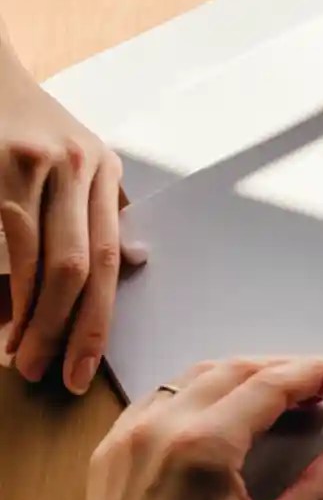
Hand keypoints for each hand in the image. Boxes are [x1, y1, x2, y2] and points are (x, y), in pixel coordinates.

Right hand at [0, 38, 145, 393]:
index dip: (97, 321)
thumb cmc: (27, 126)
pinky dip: (0, 287)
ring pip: (37, 261)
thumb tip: (133, 262)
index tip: (83, 369)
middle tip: (44, 373)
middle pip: (78, 269)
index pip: (108, 261)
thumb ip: (102, 209)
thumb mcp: (79, 157)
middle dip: (62, 330)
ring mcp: (32, 164)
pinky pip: (3, 243)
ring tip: (15, 354)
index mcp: (105, 170)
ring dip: (25, 317)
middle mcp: (77, 166)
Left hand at [0, 356, 322, 499]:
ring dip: (247, 377)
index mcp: (199, 448)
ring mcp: (128, 440)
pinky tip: (227, 415)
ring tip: (289, 399)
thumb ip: (318, 495)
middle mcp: (157, 431)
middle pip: (234, 370)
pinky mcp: (111, 456)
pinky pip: (163, 399)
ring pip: (195, 377)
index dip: (317, 375)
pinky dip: (204, 392)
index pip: (269, 386)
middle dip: (288, 370)